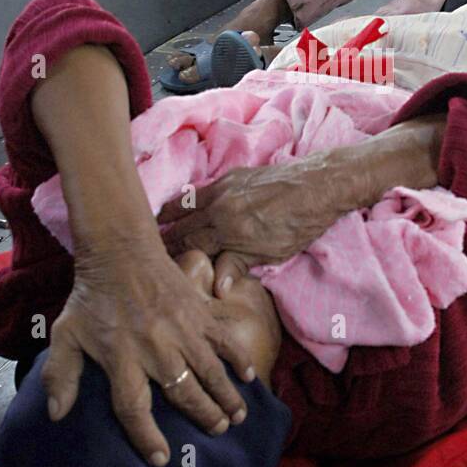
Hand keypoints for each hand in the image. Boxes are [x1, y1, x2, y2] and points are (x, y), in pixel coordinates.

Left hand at [41, 240, 256, 464]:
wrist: (120, 251)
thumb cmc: (92, 297)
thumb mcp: (66, 334)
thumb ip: (60, 375)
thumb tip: (57, 414)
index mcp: (121, 358)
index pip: (135, 409)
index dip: (147, 437)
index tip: (160, 458)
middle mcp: (155, 350)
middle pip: (184, 395)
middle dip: (203, 417)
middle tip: (215, 431)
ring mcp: (181, 331)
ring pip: (210, 373)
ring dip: (226, 397)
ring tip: (236, 417)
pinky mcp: (198, 313)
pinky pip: (224, 341)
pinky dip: (238, 359)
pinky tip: (248, 376)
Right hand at [158, 161, 342, 289]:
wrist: (319, 186)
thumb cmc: (300, 224)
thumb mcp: (272, 254)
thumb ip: (238, 266)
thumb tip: (216, 288)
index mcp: (230, 231)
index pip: (189, 247)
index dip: (172, 258)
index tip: (158, 268)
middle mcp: (220, 208)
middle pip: (181, 227)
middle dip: (164, 240)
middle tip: (147, 252)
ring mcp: (223, 189)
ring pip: (184, 206)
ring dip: (168, 220)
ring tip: (152, 231)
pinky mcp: (230, 177)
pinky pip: (198, 192)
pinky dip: (183, 202)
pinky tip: (175, 209)